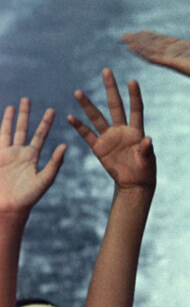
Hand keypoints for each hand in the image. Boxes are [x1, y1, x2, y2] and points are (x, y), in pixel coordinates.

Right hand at [0, 100, 65, 216]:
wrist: (8, 207)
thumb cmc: (29, 197)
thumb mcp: (45, 179)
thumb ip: (55, 162)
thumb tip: (65, 145)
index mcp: (32, 156)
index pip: (39, 134)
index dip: (45, 122)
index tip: (51, 110)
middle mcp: (19, 152)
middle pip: (23, 128)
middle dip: (25, 114)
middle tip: (27, 99)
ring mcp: (5, 154)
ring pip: (8, 131)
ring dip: (10, 119)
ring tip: (13, 105)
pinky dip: (0, 129)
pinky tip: (3, 119)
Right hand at [69, 70, 155, 191]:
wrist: (133, 183)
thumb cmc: (145, 170)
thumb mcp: (148, 160)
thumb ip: (147, 150)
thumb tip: (148, 140)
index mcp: (136, 130)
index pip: (136, 109)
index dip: (135, 96)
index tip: (133, 80)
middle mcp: (122, 130)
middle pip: (115, 106)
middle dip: (111, 89)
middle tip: (106, 71)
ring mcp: (109, 137)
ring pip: (97, 117)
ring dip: (88, 106)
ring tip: (78, 92)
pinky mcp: (99, 147)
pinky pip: (87, 135)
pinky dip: (79, 127)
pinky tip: (70, 117)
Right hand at [122, 26, 189, 86]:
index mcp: (184, 49)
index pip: (164, 42)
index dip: (152, 37)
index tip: (140, 32)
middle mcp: (176, 54)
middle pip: (154, 45)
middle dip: (140, 40)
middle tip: (124, 36)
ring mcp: (172, 59)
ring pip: (151, 49)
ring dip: (138, 44)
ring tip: (125, 39)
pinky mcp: (171, 62)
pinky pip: (154, 56)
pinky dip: (142, 51)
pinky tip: (132, 47)